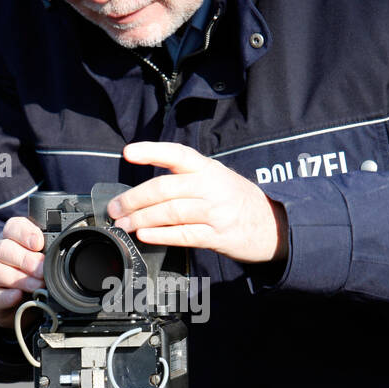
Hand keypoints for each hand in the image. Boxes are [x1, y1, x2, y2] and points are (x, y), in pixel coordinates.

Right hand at [0, 216, 44, 327]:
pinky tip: (17, 296)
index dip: (25, 233)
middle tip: (42, 270)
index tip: (39, 243)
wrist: (22, 301)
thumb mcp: (42, 258)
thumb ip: (48, 251)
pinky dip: (5, 296)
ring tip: (37, 286)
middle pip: (2, 249)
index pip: (13, 227)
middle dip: (25, 260)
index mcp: (11, 238)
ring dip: (18, 279)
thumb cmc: (33, 273)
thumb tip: (60, 250)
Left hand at [107, 142, 287, 263]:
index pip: (178, 154)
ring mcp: (216, 212)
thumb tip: (145, 190)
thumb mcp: (217, 179)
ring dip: (141, 219)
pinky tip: (144, 235)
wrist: (273, 225)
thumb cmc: (238, 201)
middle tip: (115, 208)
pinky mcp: (218, 236)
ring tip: (123, 224)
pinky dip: (160, 235)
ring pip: (170, 212)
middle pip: (165, 189)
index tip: (128, 153)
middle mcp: (212, 187)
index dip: (152, 151)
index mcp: (208, 169)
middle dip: (134, 199)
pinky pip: (184, 235)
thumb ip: (186, 179)